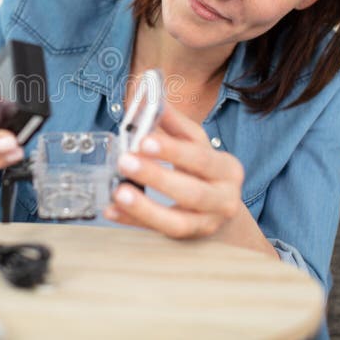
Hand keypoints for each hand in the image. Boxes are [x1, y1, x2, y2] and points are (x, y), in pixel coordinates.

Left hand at [104, 105, 244, 238]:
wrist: (220, 210)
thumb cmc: (204, 170)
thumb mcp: (196, 144)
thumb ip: (174, 124)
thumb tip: (150, 99)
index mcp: (226, 169)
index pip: (199, 158)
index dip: (172, 151)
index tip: (144, 140)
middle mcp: (223, 200)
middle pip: (191, 192)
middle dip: (156, 177)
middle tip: (125, 162)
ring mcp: (206, 224)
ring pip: (177, 222)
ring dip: (144, 208)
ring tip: (118, 192)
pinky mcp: (187, 240)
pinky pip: (157, 234)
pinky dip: (133, 221)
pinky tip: (112, 210)